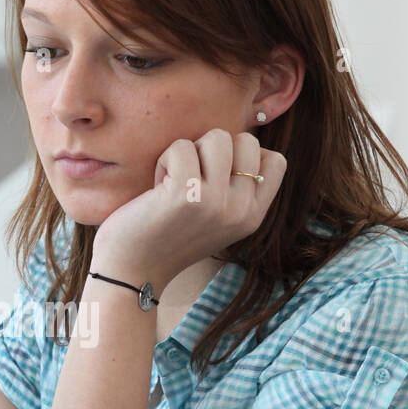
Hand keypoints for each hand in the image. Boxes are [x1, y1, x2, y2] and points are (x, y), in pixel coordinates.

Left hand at [92, 129, 286, 291]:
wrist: (132, 271)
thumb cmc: (167, 238)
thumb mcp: (216, 220)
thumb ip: (234, 191)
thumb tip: (237, 142)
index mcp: (252, 217)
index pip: (275, 162)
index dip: (244, 154)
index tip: (217, 173)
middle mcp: (240, 211)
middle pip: (247, 141)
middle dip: (214, 148)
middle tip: (193, 175)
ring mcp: (215, 202)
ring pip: (217, 137)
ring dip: (190, 151)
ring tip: (175, 179)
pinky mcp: (186, 194)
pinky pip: (182, 147)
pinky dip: (166, 158)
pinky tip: (158, 185)